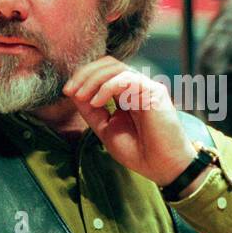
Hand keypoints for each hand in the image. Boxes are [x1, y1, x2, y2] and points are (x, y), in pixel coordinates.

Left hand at [63, 57, 196, 187]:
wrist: (164, 168)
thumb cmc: (140, 152)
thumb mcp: (107, 130)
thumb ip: (93, 112)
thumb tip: (74, 93)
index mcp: (128, 94)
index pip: (104, 71)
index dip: (84, 76)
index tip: (67, 92)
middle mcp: (138, 86)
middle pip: (108, 64)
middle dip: (85, 74)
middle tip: (70, 91)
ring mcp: (147, 87)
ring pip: (116, 68)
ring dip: (93, 79)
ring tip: (80, 97)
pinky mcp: (154, 92)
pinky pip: (126, 79)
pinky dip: (107, 87)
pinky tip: (96, 102)